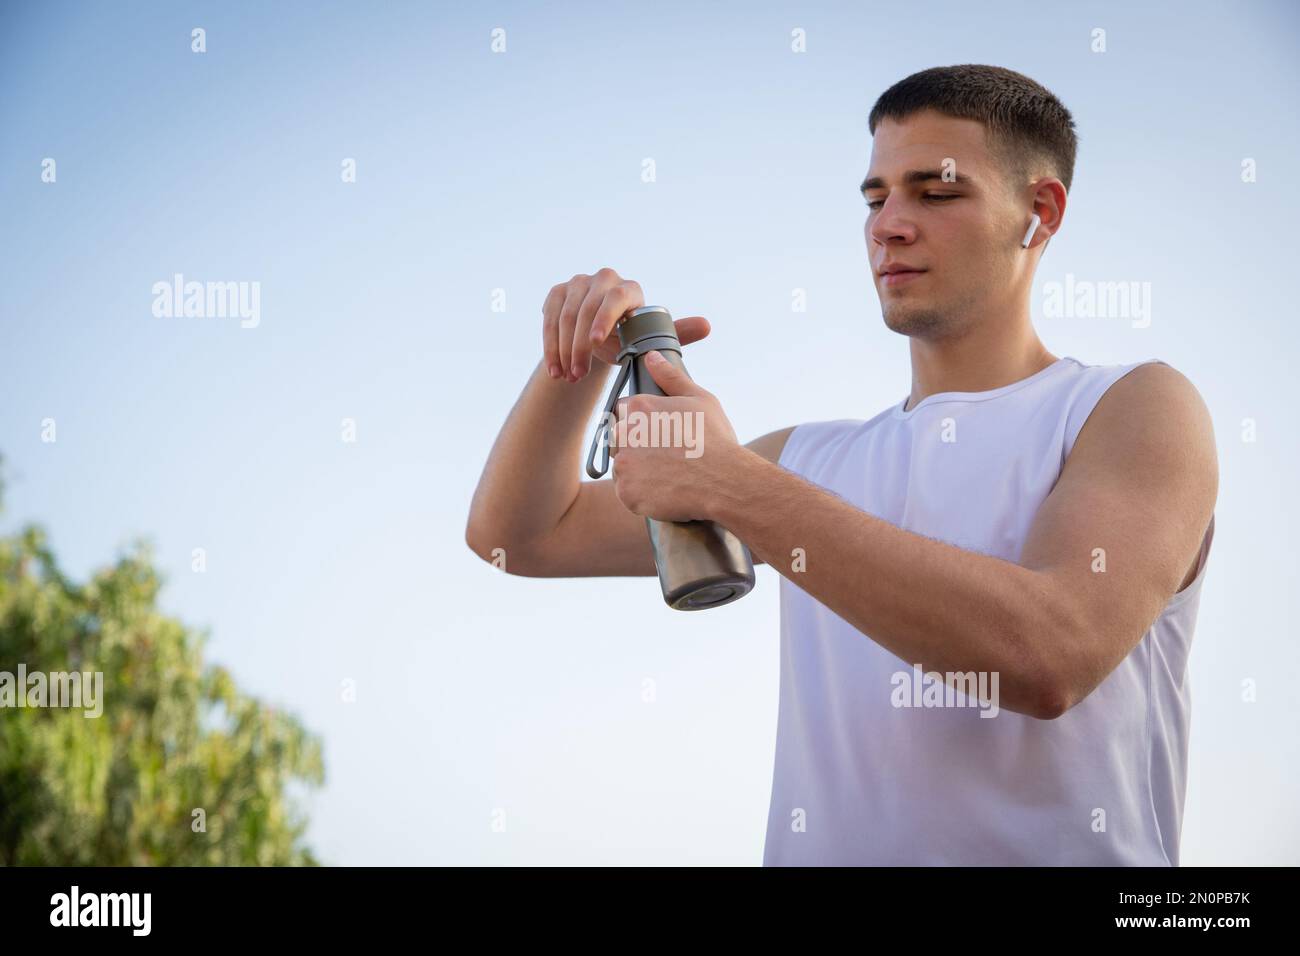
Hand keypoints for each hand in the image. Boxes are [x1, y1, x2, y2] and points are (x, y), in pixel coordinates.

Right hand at [541, 268, 710, 381]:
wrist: (600, 341)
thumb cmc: (631, 339)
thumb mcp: (651, 338)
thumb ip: (676, 333)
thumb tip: (707, 326)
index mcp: (630, 289)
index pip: (617, 296)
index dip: (604, 319)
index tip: (595, 345)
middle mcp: (603, 279)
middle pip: (586, 308)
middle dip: (579, 345)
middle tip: (578, 374)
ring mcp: (577, 284)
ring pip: (565, 315)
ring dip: (562, 349)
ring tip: (567, 376)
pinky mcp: (557, 293)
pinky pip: (549, 318)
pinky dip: (549, 345)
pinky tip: (554, 368)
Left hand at [609, 350, 741, 521]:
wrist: (725, 481)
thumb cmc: (716, 440)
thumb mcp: (700, 400)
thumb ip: (671, 377)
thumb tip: (652, 357)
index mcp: (639, 407)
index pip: (624, 409)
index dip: (642, 421)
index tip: (660, 432)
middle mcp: (625, 433)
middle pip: (619, 438)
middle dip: (636, 445)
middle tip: (666, 456)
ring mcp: (623, 465)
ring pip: (622, 467)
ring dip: (638, 471)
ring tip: (668, 475)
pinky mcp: (627, 492)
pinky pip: (627, 492)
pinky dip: (642, 494)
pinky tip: (665, 491)